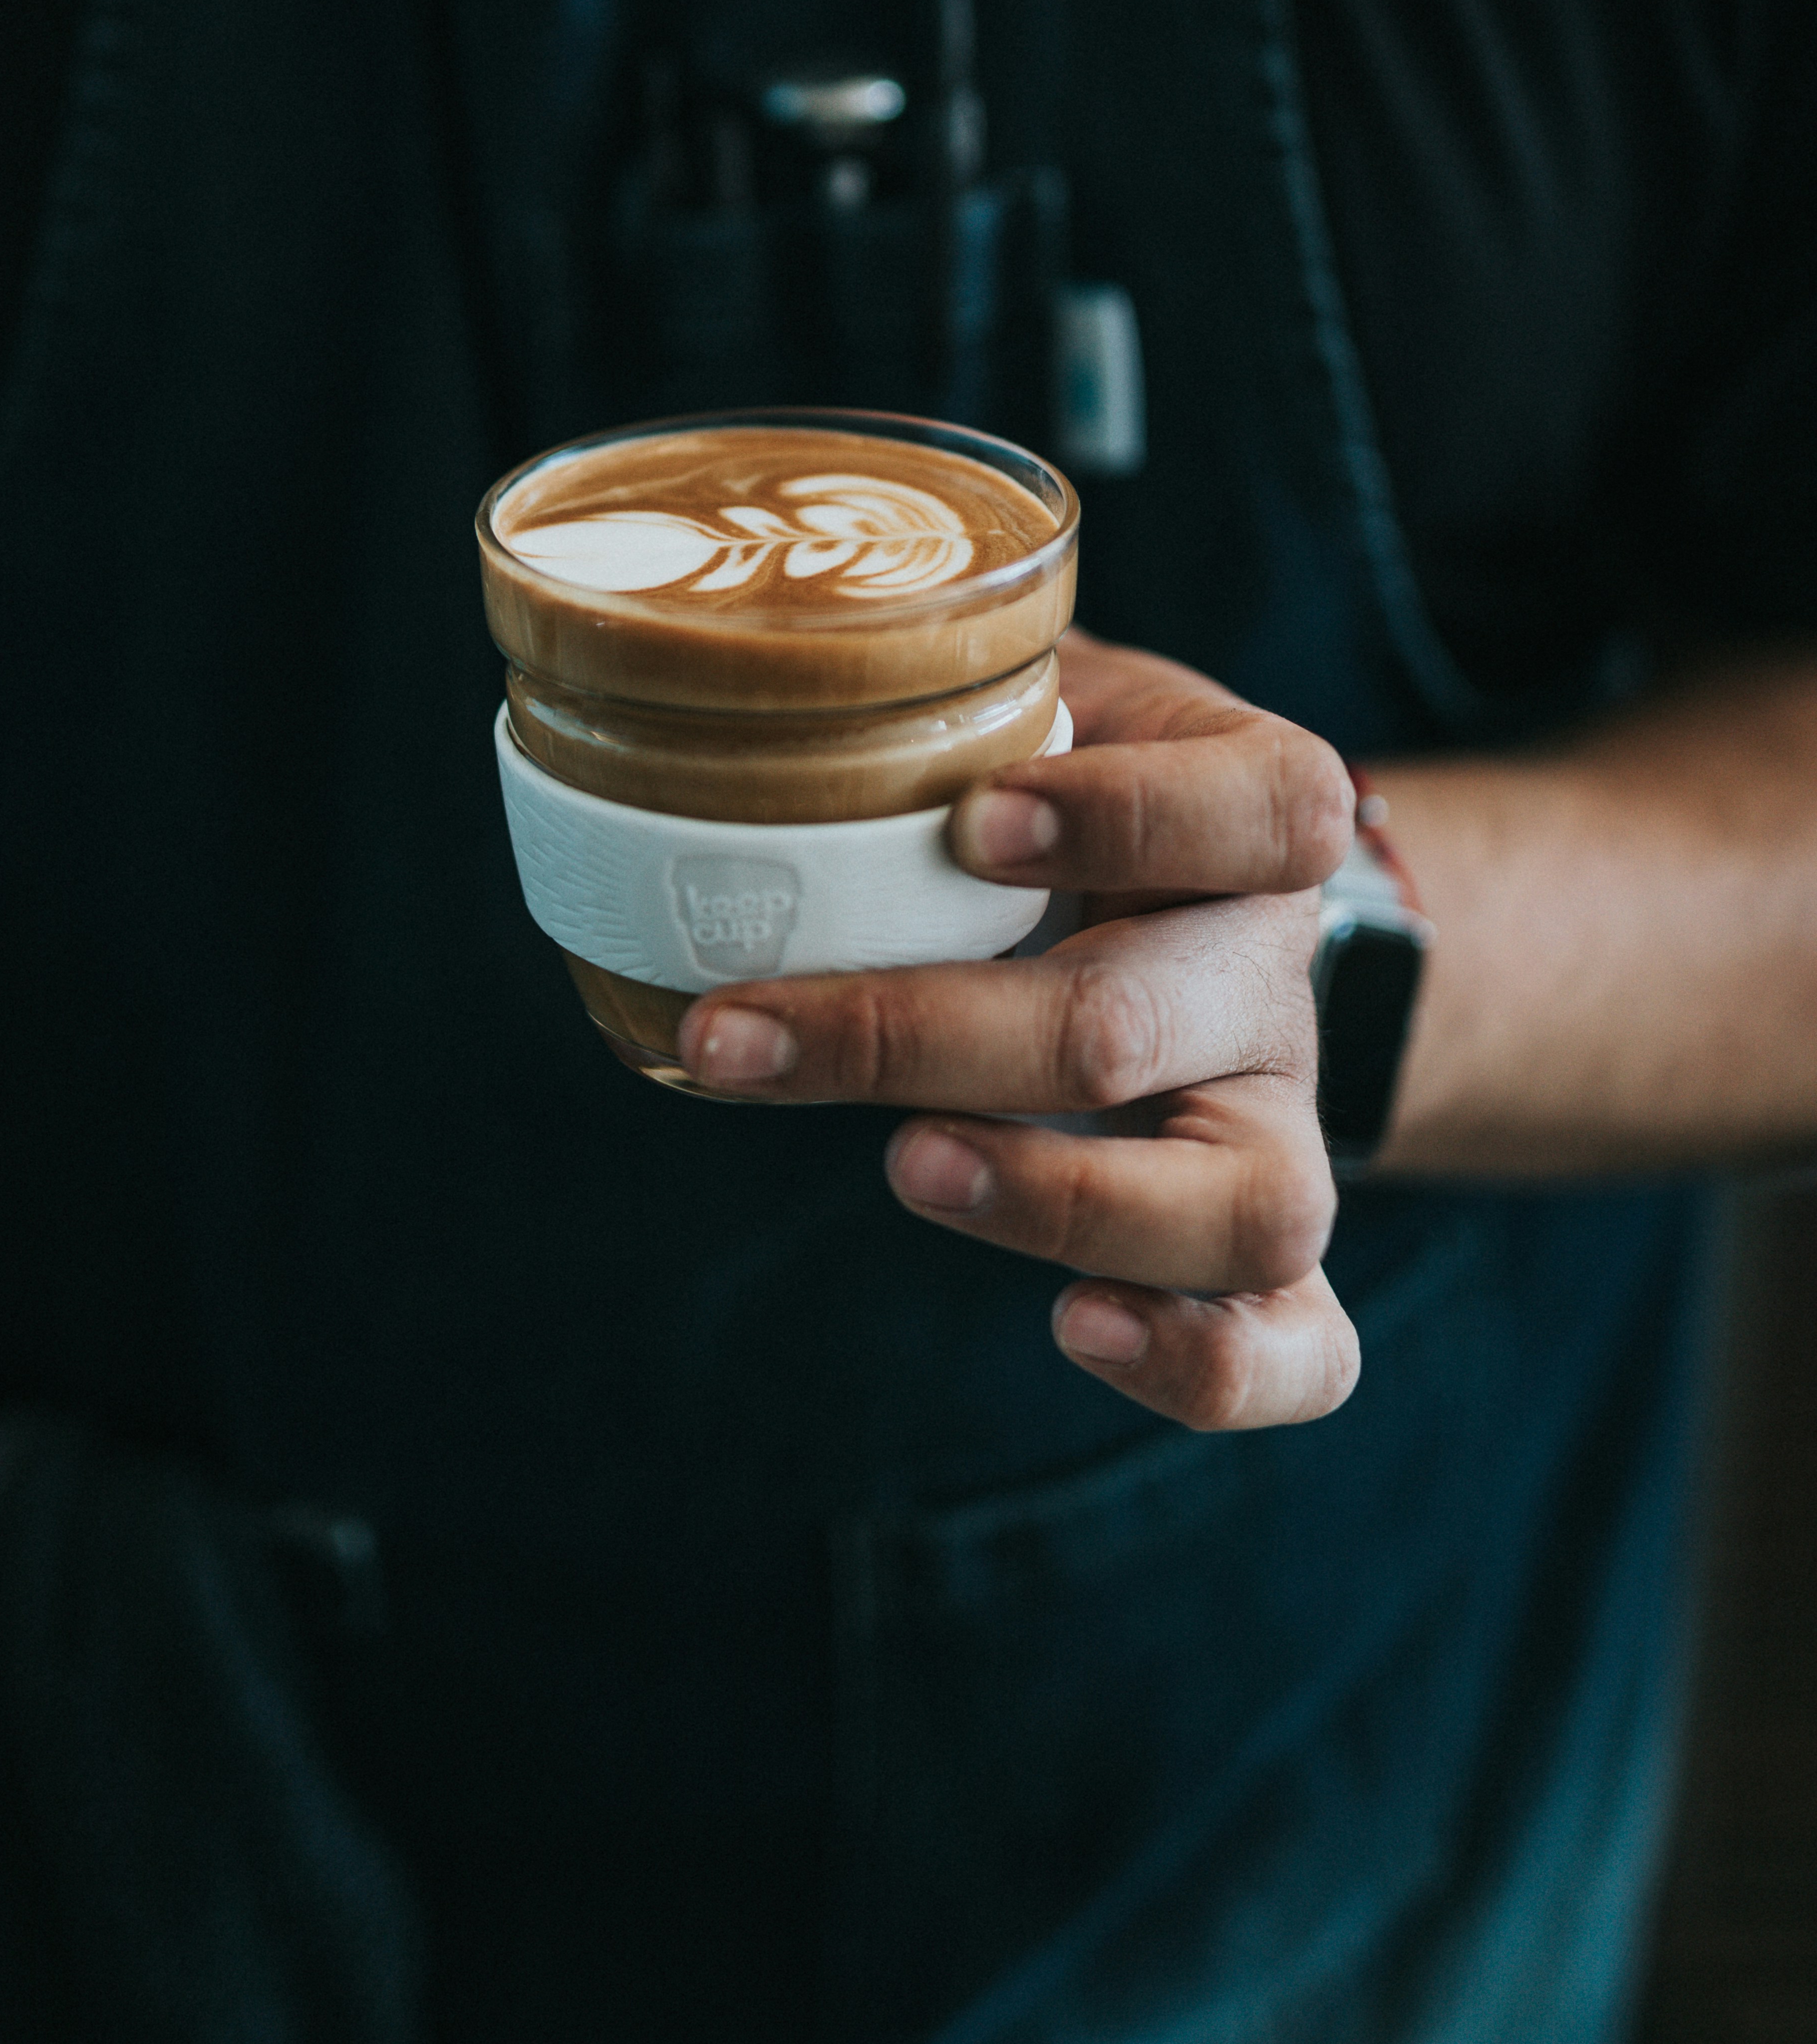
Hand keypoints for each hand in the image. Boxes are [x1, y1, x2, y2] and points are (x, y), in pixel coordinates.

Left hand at [675, 631, 1362, 1432]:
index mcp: (1257, 817)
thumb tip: (742, 681)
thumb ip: (941, 683)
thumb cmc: (1067, 783)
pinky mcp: (1264, 1252)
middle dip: (930, 1038)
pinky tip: (1074, 1326)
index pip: (1270, 810)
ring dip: (1060, 1201)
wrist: (1183, 899)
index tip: (971, 823)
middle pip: (1148, 1025)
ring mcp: (1284, 1123)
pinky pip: (1301, 1350)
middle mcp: (1280, 972)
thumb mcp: (1037, 695)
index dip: (1132, 818)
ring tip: (904, 1164)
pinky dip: (1203, 1362)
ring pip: (1253, 1209)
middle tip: (751, 1032)